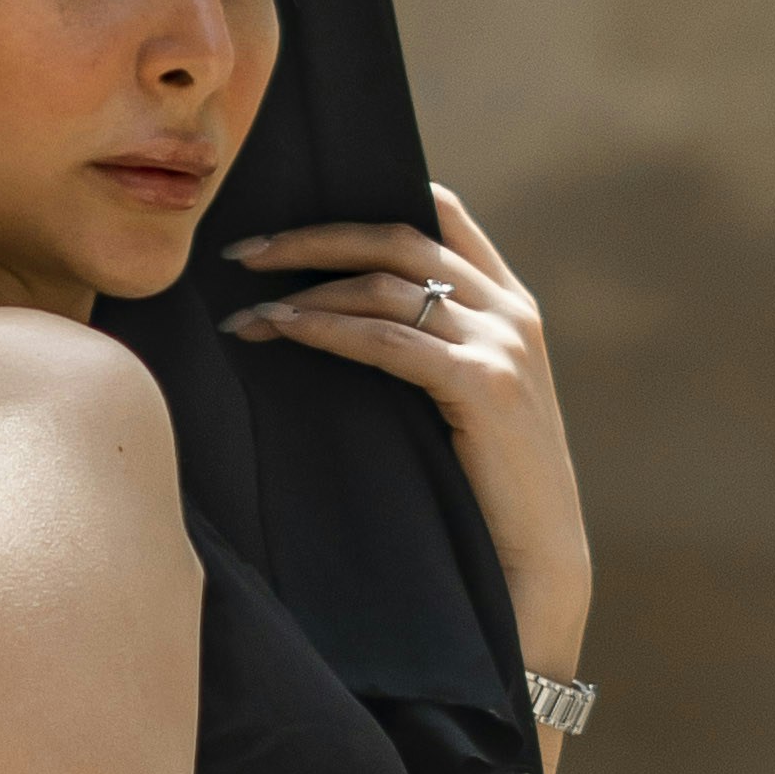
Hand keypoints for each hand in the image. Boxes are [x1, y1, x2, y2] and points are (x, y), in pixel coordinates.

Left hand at [224, 181, 589, 667]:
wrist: (532, 574)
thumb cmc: (483, 495)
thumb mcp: (464, 403)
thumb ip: (428, 348)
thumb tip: (336, 313)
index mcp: (512, 304)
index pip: (441, 212)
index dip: (366, 199)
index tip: (294, 213)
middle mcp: (512, 312)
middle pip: (397, 238)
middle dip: (312, 238)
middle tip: (242, 252)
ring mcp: (502, 344)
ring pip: (384, 284)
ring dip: (303, 291)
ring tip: (244, 311)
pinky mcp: (483, 384)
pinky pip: (386, 338)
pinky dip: (326, 327)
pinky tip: (280, 329)